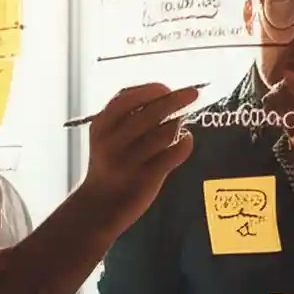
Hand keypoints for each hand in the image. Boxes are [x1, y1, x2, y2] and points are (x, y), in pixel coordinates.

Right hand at [79, 83, 197, 231]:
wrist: (100, 205)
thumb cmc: (109, 163)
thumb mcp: (105, 136)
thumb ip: (126, 115)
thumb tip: (164, 96)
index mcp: (102, 125)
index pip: (128, 98)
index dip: (151, 90)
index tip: (166, 88)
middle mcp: (113, 141)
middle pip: (151, 112)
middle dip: (176, 100)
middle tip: (193, 94)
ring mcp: (130, 160)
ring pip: (165, 132)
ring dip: (178, 124)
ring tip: (180, 125)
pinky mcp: (147, 177)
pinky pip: (174, 153)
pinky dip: (185, 143)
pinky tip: (185, 141)